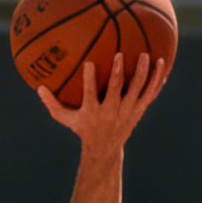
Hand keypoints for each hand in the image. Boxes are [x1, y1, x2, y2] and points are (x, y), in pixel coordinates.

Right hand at [38, 53, 166, 148]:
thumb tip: (38, 87)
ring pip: (138, 89)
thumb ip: (52, 104)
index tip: (90, 63)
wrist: (104, 149)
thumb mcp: (66, 119)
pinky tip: (163, 65)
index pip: (90, 94)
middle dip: (119, 72)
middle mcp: (112, 111)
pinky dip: (157, 80)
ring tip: (146, 55)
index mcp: (93, 111)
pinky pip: (150, 93)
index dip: (90, 79)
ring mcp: (128, 111)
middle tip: (120, 54)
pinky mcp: (138, 110)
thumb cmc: (83, 128)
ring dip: (142, 72)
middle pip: (117, 90)